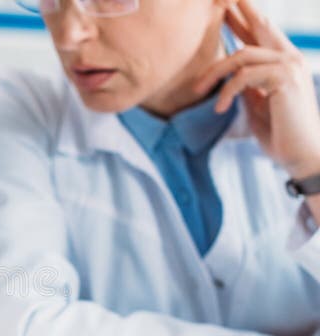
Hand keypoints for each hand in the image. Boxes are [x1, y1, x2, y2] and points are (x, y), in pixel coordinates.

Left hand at [194, 0, 319, 178]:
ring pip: (241, 55)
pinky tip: (218, 108)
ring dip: (214, 72)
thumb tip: (229, 76)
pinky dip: (226, 91)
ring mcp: (290, 65)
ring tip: (198, 91)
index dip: (241, 16)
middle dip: (237, 9)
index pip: (260, 32)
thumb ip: (247, 87)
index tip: (222, 5)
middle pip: (259, 24)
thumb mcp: (257, 105)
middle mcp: (289, 58)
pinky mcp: (285, 78)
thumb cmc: (281, 134)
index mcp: (283, 62)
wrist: (302, 155)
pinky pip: (243, 76)